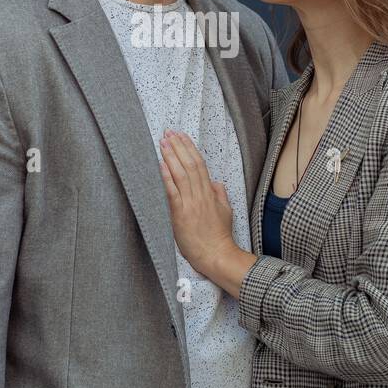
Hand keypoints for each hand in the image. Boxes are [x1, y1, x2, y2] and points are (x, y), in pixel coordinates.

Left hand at [158, 129, 235, 275]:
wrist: (216, 254)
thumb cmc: (219, 236)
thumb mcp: (226, 211)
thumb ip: (220, 195)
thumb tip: (215, 182)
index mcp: (211, 193)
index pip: (199, 164)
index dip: (190, 148)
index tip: (181, 136)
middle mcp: (201, 194)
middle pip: (189, 164)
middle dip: (178, 146)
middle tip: (169, 132)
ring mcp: (191, 203)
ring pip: (181, 174)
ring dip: (171, 156)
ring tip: (163, 142)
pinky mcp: (181, 214)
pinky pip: (173, 191)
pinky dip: (167, 176)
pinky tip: (161, 164)